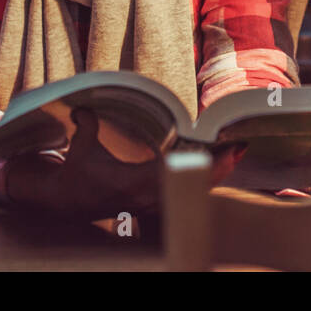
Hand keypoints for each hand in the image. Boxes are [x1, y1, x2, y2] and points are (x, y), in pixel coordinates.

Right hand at [6, 109, 244, 217]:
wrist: (69, 203)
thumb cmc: (77, 174)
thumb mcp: (80, 149)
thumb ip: (87, 126)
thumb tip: (82, 106)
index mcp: (132, 183)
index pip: (173, 173)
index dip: (198, 163)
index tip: (219, 150)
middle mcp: (147, 197)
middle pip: (191, 185)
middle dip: (218, 168)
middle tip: (241, 148)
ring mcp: (152, 204)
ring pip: (191, 192)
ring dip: (215, 174)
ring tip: (236, 154)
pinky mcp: (154, 205)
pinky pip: (184, 193)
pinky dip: (203, 180)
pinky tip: (218, 166)